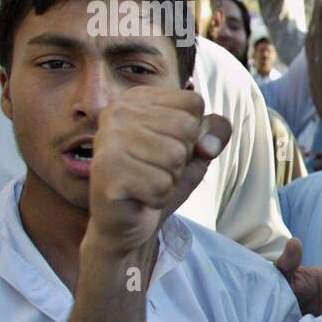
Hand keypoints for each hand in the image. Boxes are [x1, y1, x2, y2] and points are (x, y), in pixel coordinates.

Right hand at [85, 87, 231, 256]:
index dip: (194, 133)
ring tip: (147, 182)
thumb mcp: (198, 149)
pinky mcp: (105, 171)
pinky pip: (160, 185)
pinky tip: (139, 197)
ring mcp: (107, 139)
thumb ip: (215, 131)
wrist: (129, 223)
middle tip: (157, 170)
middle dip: (182, 159)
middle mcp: (117, 111)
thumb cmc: (160, 178)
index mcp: (138, 98)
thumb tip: (208, 144)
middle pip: (186, 128)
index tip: (168, 146)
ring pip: (175, 157)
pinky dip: (159, 198)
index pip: (193, 102)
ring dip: (170, 179)